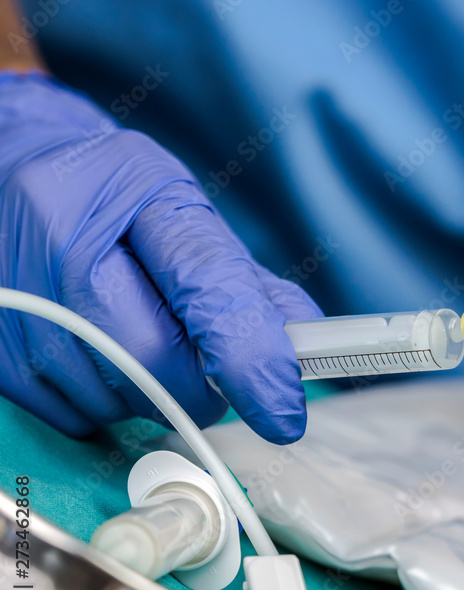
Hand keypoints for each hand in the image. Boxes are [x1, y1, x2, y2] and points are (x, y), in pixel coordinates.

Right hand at [0, 72, 320, 442]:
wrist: (15, 171)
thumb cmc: (116, 202)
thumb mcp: (187, 218)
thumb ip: (248, 288)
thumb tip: (303, 352)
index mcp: (136, 187)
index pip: (208, 287)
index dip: (253, 359)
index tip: (284, 413)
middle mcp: (63, 233)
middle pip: (154, 359)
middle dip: (200, 390)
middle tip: (210, 381)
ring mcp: (18, 290)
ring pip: (113, 396)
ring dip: (151, 398)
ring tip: (143, 349)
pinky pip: (72, 414)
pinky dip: (105, 406)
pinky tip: (99, 359)